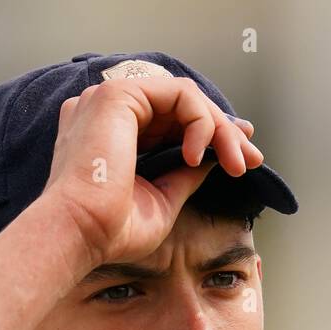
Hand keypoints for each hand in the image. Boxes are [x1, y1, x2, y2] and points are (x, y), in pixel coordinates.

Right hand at [40, 75, 263, 268]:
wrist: (79, 234)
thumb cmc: (109, 229)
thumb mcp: (162, 199)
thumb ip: (184, 174)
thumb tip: (213, 160)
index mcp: (110, 133)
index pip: (169, 120)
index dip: (210, 132)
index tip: (241, 155)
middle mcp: (107, 111)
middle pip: (181, 106)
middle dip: (224, 131)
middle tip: (251, 159)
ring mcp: (110, 99)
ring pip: (185, 97)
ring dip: (219, 129)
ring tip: (235, 162)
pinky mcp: (118, 94)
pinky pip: (180, 95)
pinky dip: (200, 122)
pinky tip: (197, 155)